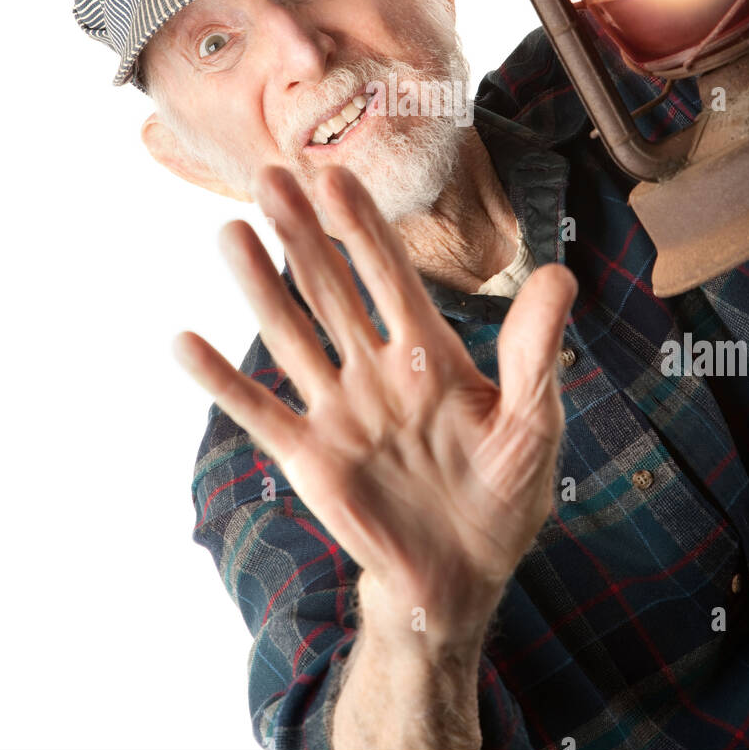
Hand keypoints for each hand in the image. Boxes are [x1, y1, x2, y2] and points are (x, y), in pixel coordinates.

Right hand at [175, 164, 576, 638]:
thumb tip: (562, 273)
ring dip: (259, 287)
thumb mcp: (533, 419)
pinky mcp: (310, 458)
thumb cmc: (504, 492)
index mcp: (429, 351)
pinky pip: (261, 412)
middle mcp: (375, 369)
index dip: (363, 227)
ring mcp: (338, 410)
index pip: (389, 275)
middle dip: (303, 235)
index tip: (336, 175)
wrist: (465, 574)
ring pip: (291, 336)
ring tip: (230, 234)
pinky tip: (186, 341)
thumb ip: (534, 350)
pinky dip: (222, 382)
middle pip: (330, 289)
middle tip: (271, 175)